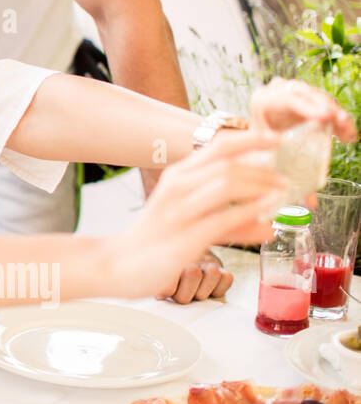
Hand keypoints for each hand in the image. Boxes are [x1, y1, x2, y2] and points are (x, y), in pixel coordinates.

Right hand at [110, 130, 287, 299]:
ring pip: (227, 183)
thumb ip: (222, 214)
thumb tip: (265, 218)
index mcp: (177, 176)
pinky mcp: (185, 237)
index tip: (278, 139)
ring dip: (262, 186)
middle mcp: (177, 187)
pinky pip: (224, 219)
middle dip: (265, 169)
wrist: (116, 264)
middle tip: (288, 179)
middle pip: (227, 162)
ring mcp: (180, 210)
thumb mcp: (186, 218)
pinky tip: (268, 220)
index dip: (251, 139)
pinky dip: (250, 215)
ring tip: (284, 195)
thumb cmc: (153, 240)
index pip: (218, 146)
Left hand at [250, 78, 356, 142]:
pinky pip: (328, 107)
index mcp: (263, 98)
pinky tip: (348, 135)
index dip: (307, 106)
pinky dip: (339, 121)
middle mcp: (279, 90)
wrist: (260, 136)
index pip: (288, 98)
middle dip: (327, 106)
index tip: (324, 117)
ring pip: (321, 99)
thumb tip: (278, 144)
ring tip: (349, 133)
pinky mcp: (310, 100)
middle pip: (307, 93)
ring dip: (338, 115)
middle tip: (341, 120)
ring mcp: (297, 92)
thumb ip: (265, 142)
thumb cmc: (257, 140)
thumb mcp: (257, 141)